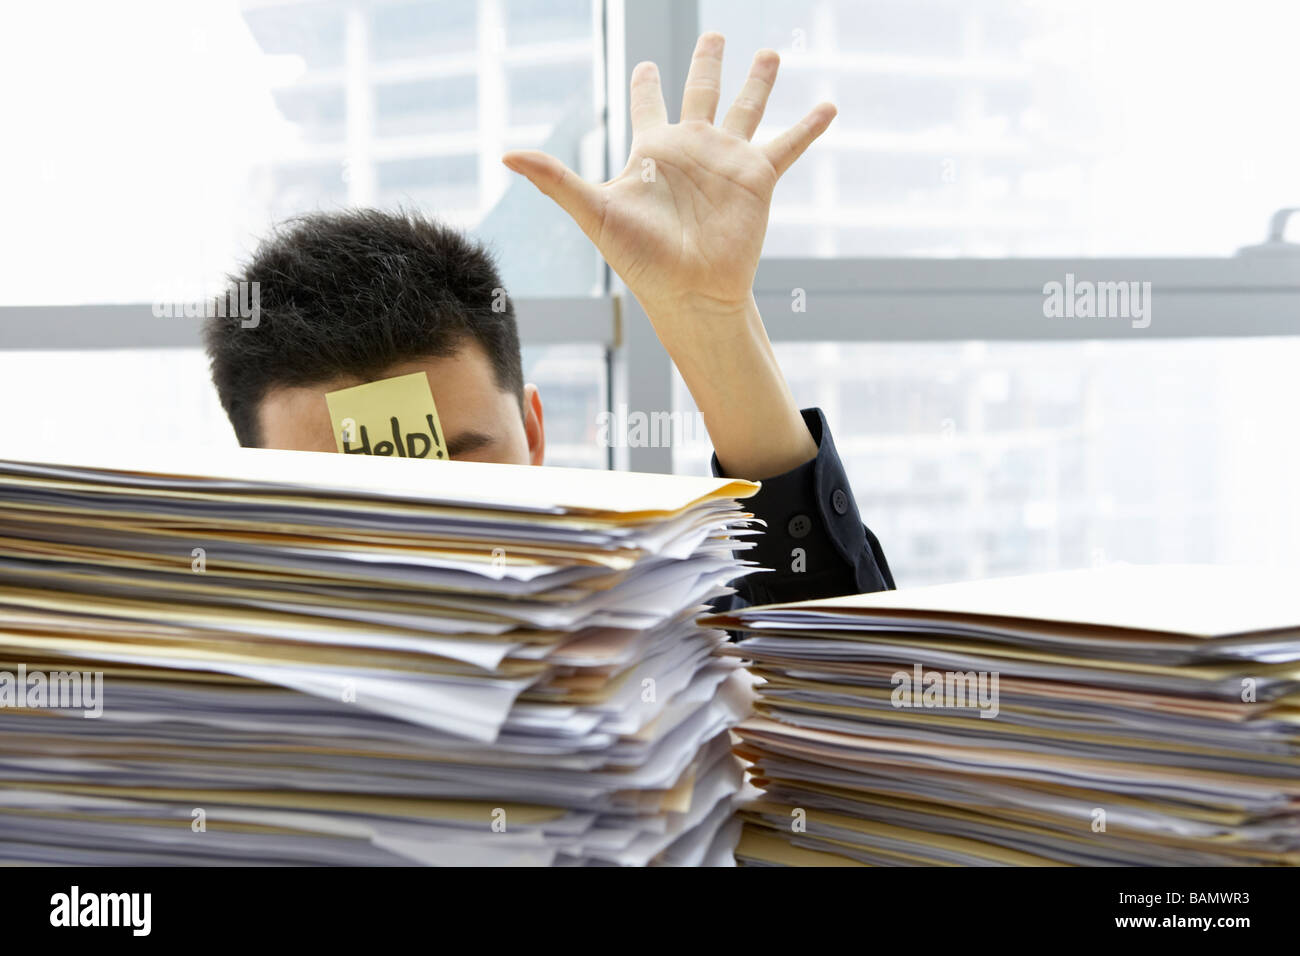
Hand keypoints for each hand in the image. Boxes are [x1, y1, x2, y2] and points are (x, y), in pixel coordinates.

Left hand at [502, 32, 834, 328]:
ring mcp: (727, 160)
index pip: (648, 105)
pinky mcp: (757, 177)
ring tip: (770, 52)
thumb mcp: (592, 209)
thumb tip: (504, 153)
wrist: (688, 291)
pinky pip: (788, 144)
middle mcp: (692, 148)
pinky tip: (829, 106)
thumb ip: (554, 178)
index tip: (646, 64)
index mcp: (653, 150)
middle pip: (701, 92)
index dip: (646, 84)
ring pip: (747, 108)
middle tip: (714, 37)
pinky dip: (809, 126)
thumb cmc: (639, 257)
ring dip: (758, 81)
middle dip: (707, 64)